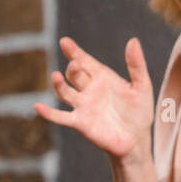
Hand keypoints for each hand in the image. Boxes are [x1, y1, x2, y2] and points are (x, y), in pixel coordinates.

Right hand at [35, 36, 153, 159]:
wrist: (136, 140)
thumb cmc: (139, 113)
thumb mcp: (142, 86)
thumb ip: (137, 65)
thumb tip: (133, 40)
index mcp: (102, 78)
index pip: (85, 61)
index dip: (74, 51)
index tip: (65, 42)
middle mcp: (89, 90)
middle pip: (74, 75)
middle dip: (73, 68)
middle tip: (75, 63)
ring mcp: (83, 106)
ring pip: (65, 92)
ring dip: (59, 85)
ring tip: (56, 77)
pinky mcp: (80, 122)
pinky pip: (61, 117)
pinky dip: (48, 113)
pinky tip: (38, 106)